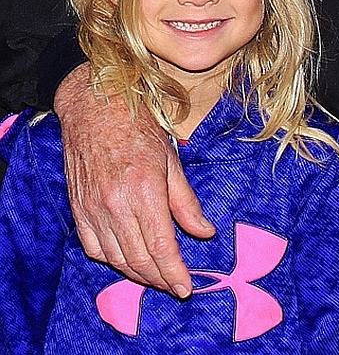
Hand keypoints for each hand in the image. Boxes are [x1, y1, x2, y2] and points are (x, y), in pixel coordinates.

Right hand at [53, 65, 214, 296]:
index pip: (160, 246)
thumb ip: (186, 201)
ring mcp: (92, 209)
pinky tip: (127, 260)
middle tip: (176, 286)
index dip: (174, 272)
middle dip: (159, 279)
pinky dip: (111, 261)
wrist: (94, 106)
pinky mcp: (78, 209)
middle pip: (138, 259)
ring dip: (136, 275)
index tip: (187, 287)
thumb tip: (204, 232)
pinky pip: (93, 247)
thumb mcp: (172, 158)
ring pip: (115, 258)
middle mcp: (115, 204)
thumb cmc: (138, 124)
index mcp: (144, 190)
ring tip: (156, 278)